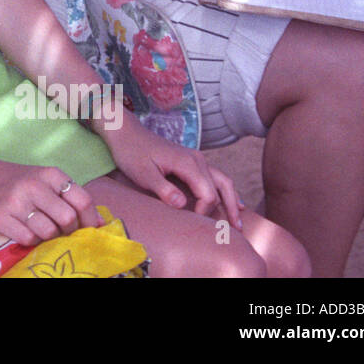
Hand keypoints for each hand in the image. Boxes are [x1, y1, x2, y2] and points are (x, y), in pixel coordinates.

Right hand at [0, 158, 101, 245]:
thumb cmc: (18, 181)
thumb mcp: (45, 181)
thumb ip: (71, 198)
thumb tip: (101, 223)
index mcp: (50, 174)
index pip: (82, 200)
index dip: (90, 219)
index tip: (88, 229)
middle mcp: (33, 186)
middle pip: (68, 219)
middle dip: (68, 230)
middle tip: (61, 230)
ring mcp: (16, 202)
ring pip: (48, 232)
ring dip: (48, 236)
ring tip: (40, 228)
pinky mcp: (1, 218)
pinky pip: (28, 239)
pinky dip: (30, 239)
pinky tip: (25, 229)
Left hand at [102, 120, 242, 228]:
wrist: (125, 132)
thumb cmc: (132, 153)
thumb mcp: (143, 174)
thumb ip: (163, 189)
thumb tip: (181, 204)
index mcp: (188, 163)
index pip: (208, 194)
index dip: (204, 212)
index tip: (193, 224)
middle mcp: (197, 160)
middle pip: (222, 187)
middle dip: (229, 209)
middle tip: (237, 231)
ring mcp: (196, 159)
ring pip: (222, 180)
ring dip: (231, 200)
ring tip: (238, 221)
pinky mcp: (190, 161)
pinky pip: (214, 176)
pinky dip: (224, 190)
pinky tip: (231, 201)